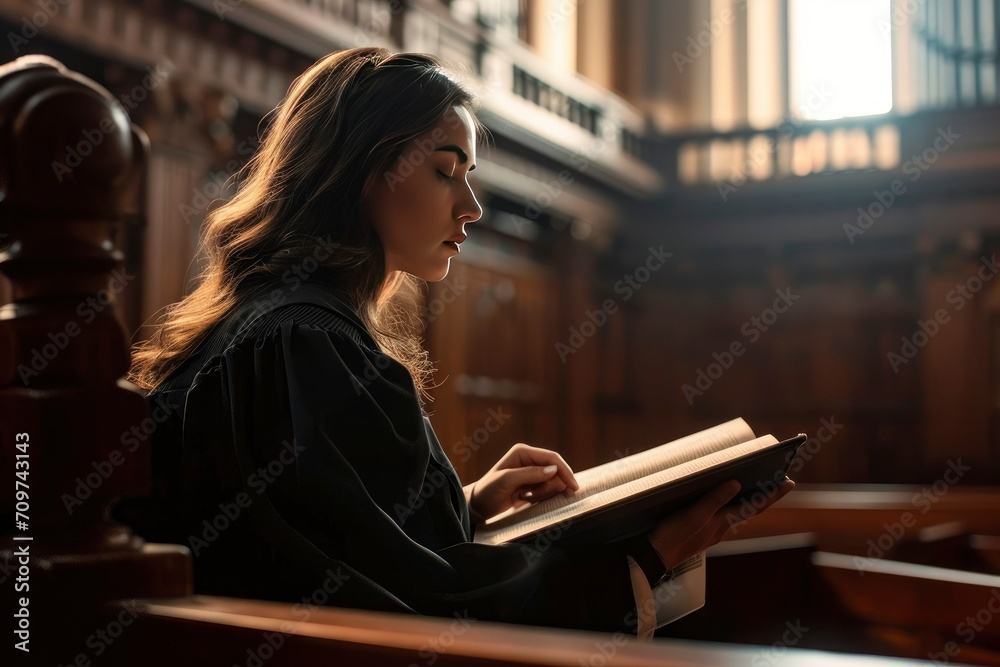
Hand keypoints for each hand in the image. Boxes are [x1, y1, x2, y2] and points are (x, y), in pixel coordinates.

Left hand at [465, 443, 578, 523]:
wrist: (479, 506)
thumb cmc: (489, 491)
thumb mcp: (507, 480)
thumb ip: (530, 474)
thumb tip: (553, 470)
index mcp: (523, 452)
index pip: (552, 458)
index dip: (565, 471)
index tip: (573, 487)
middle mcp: (529, 459)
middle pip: (555, 471)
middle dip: (550, 486)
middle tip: (532, 496)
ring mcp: (532, 472)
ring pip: (553, 482)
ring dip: (544, 493)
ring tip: (525, 497)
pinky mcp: (532, 484)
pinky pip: (547, 490)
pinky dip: (541, 497)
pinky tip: (526, 499)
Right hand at [647, 477, 794, 569]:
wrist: (652, 559)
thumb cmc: (672, 537)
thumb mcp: (693, 515)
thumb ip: (714, 500)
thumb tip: (736, 484)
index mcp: (721, 523)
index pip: (753, 507)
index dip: (772, 495)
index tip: (789, 482)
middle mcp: (719, 528)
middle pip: (747, 510)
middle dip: (763, 496)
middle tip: (777, 481)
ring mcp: (709, 532)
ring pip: (733, 513)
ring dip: (745, 500)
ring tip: (753, 487)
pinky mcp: (697, 532)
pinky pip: (719, 517)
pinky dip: (726, 505)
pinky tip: (720, 501)